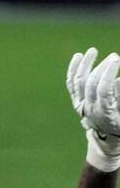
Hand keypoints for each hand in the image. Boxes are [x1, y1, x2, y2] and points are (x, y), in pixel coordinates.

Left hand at [66, 47, 119, 171]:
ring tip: (93, 50)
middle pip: (91, 83)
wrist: (106, 137)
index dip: (109, 74)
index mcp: (104, 113)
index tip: (117, 60)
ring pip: (79, 81)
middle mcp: (89, 108)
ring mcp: (80, 103)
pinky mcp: (76, 99)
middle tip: (114, 56)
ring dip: (86, 64)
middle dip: (102, 67)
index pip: (104, 90)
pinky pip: (71, 83)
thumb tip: (118, 81)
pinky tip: (78, 56)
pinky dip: (73, 69)